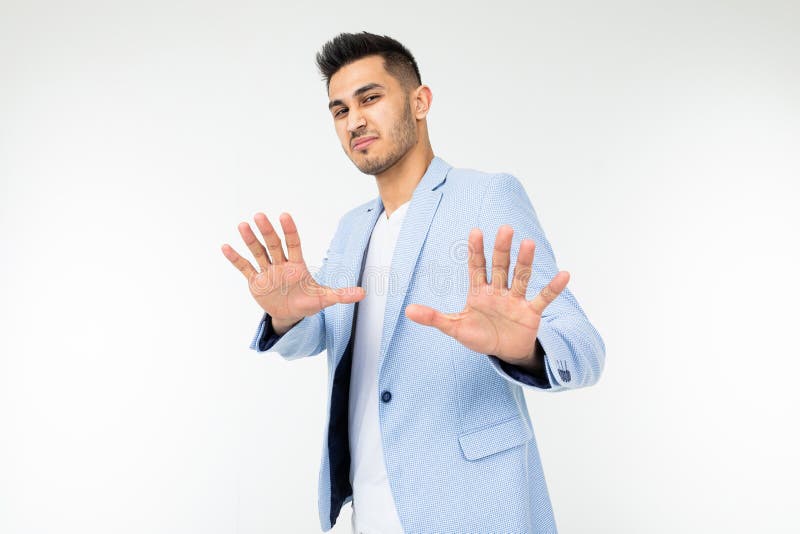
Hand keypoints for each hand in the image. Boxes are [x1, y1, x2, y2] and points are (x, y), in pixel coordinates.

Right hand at [222, 212, 364, 331]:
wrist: (290, 314)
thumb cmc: (308, 302)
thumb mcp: (324, 299)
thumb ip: (341, 295)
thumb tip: (363, 293)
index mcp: (297, 266)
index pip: (294, 244)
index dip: (289, 230)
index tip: (284, 215)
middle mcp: (281, 265)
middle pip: (273, 245)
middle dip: (267, 231)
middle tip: (259, 216)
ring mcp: (267, 272)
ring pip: (258, 252)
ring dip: (250, 240)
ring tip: (242, 225)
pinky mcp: (256, 282)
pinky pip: (245, 268)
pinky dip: (235, 259)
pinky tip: (226, 247)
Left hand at [404, 225, 568, 368]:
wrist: (504, 352)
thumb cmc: (480, 336)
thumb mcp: (455, 328)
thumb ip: (434, 318)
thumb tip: (408, 310)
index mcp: (479, 291)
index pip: (476, 267)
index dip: (476, 251)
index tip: (475, 232)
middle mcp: (499, 291)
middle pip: (500, 266)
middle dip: (501, 249)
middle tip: (504, 229)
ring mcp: (516, 300)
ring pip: (520, 277)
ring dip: (525, 262)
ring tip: (528, 243)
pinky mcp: (530, 313)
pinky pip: (542, 298)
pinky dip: (553, 288)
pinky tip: (564, 275)